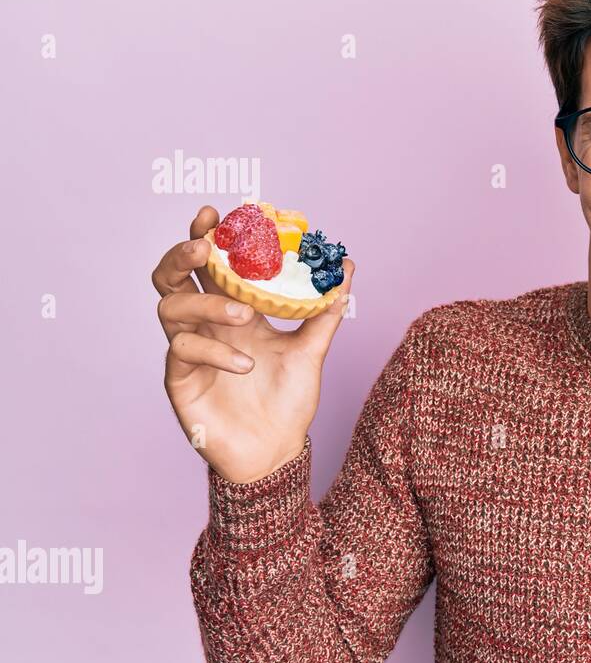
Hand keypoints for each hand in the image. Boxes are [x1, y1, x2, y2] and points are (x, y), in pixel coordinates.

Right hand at [154, 206, 353, 483]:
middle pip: (172, 276)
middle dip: (182, 253)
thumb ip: (326, 309)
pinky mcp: (179, 380)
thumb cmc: (287, 399)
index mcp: (231, 309)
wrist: (277, 450)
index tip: (215, 212)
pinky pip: (183, 352)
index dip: (206, 235)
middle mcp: (204, 324)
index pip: (210, 264)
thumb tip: (347, 264)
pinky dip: (215, 351)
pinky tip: (246, 363)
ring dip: (207, 303)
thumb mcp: (313, 349)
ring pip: (171, 308)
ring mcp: (187, 350)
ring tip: (245, 316)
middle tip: (206, 246)